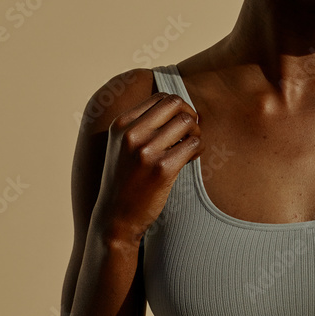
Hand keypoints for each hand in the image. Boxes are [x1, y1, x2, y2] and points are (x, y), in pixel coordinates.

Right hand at [91, 92, 202, 245]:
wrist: (115, 218)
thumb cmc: (125, 178)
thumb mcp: (123, 144)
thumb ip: (143, 123)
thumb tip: (180, 105)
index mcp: (121, 124)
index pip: (161, 97)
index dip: (178, 107)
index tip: (180, 123)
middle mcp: (131, 134)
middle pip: (176, 104)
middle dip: (189, 114)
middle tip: (190, 131)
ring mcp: (146, 152)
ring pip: (187, 122)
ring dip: (196, 132)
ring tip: (190, 147)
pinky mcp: (162, 169)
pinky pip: (194, 144)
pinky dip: (198, 148)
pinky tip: (191, 158)